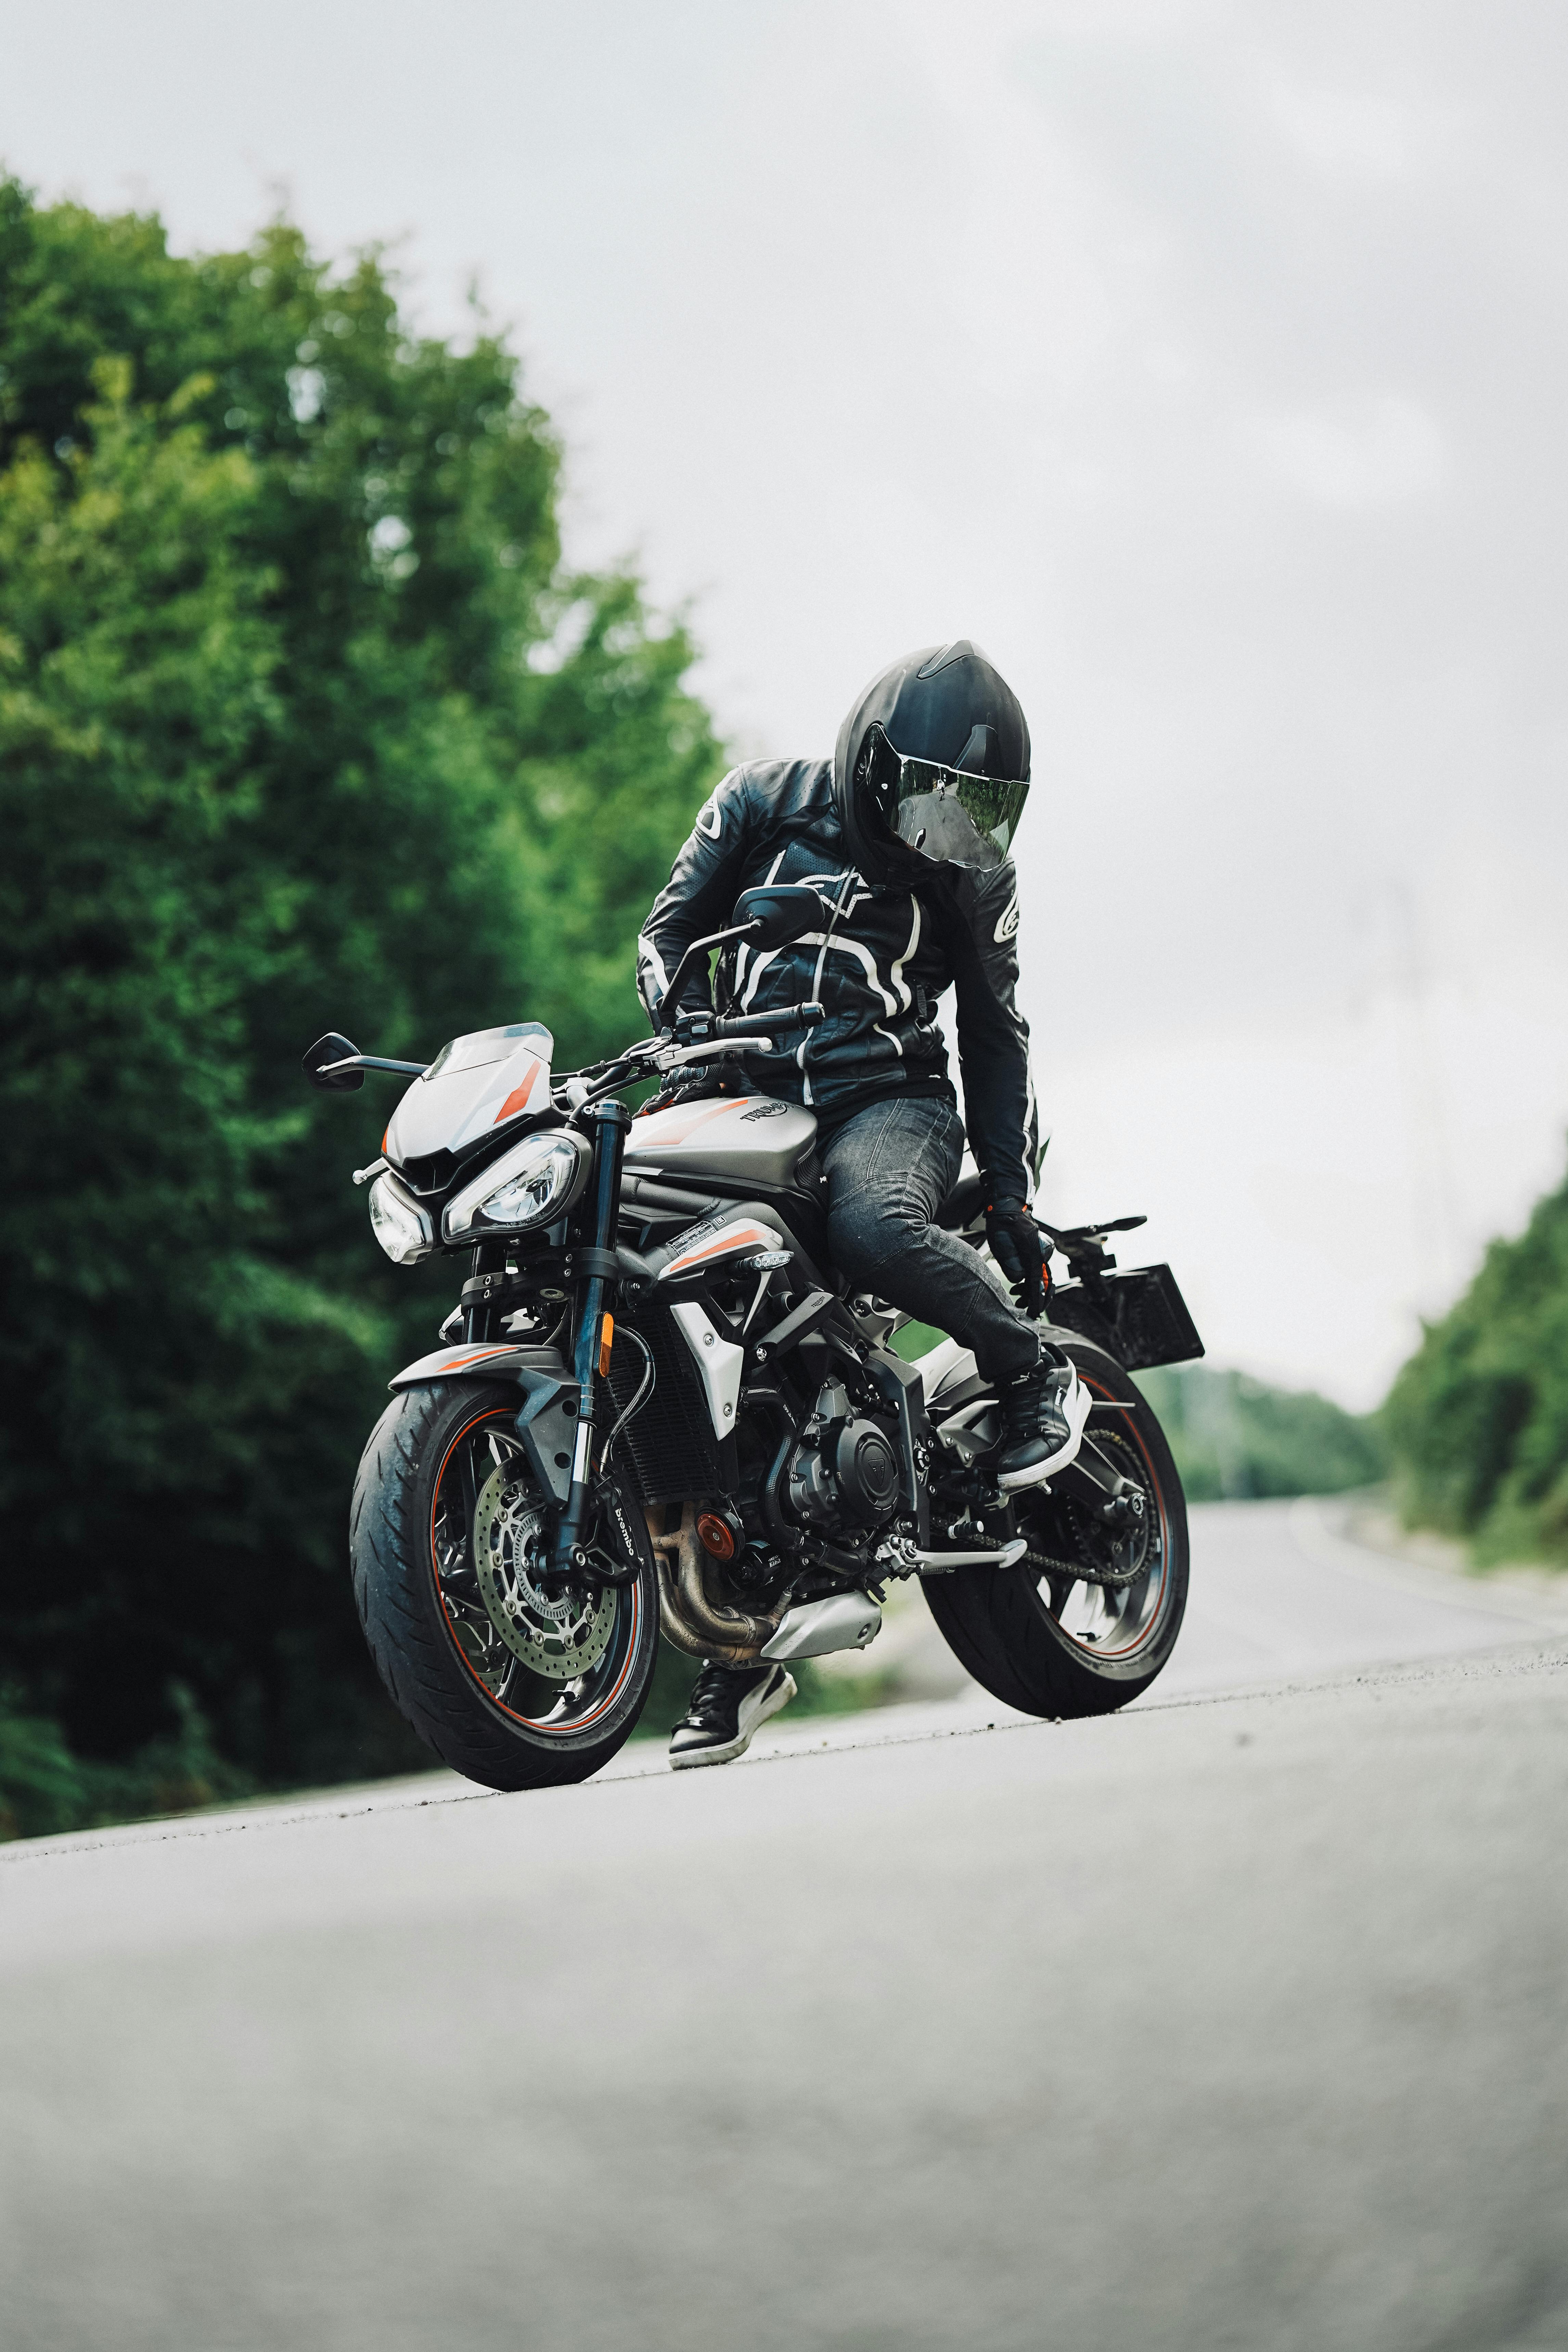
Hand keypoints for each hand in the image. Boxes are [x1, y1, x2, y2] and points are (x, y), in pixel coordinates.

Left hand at [985, 1197, 1052, 1317]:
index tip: (1034, 1313)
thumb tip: (1020, 1279)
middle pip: (1046, 1283)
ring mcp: (1043, 1253)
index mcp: (1034, 1252)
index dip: (1037, 1300)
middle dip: (1036, 1299)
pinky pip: (1039, 1272)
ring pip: (1043, 1279)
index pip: (1038, 1282)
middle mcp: (1043, 1253)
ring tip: (1016, 1296)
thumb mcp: (1001, 1245)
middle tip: (1021, 1307)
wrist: (1008, 1208)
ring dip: (1031, 1291)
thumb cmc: (1002, 1225)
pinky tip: (1019, 1286)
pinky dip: (1031, 1282)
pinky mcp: (1039, 1253)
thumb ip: (1011, 1264)